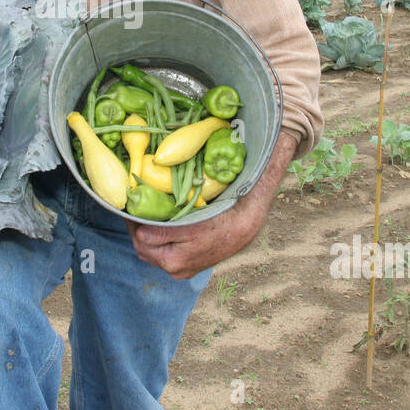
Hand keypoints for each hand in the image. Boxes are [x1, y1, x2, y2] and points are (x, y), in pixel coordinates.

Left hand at [127, 131, 296, 279]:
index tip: (132, 196)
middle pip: (144, 244)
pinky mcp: (179, 271)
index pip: (154, 233)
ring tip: (136, 212)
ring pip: (145, 253)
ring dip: (138, 234)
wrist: (247, 233)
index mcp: (201, 238)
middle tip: (129, 202)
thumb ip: (258, 164)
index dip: (139, 214)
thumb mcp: (249, 186)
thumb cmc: (242, 208)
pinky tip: (144, 224)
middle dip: (134, 224)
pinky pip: (152, 258)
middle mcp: (187, 259)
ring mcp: (182, 268)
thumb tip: (280, 138)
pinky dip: (146, 243)